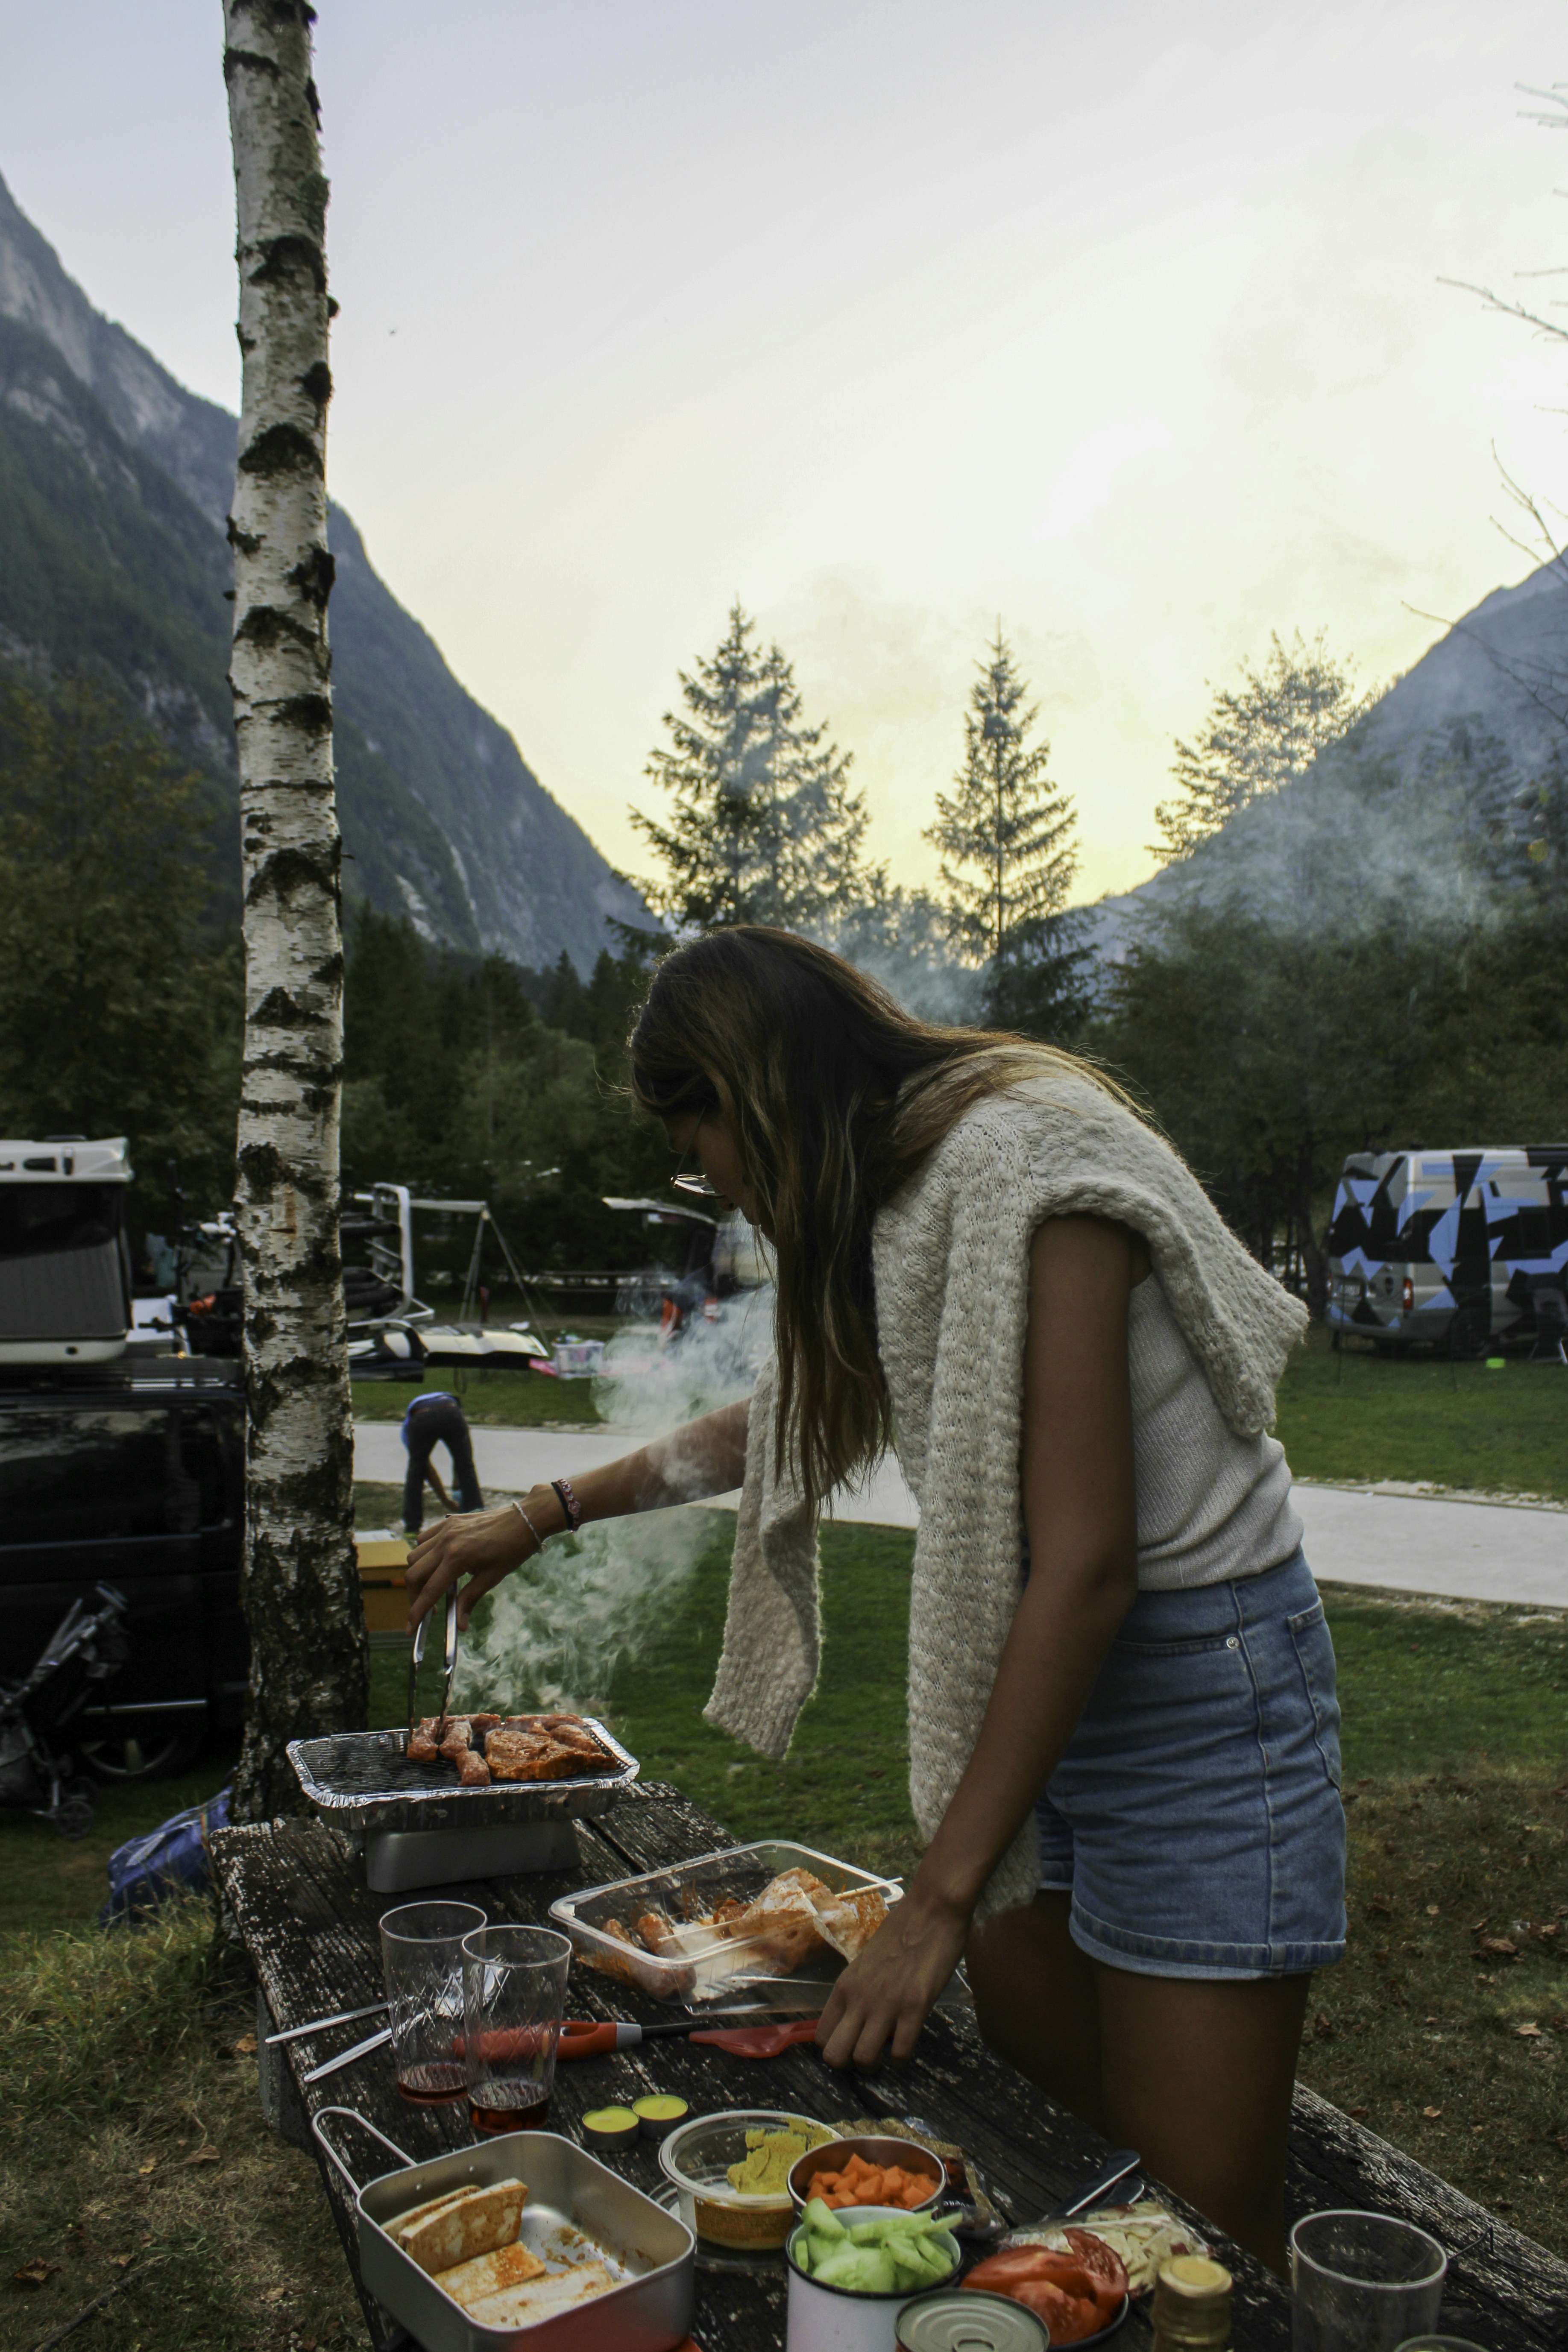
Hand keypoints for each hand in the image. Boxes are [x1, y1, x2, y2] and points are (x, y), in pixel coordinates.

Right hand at [405, 1491, 555, 1630]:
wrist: (524, 1519)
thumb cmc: (512, 1549)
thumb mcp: (492, 1577)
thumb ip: (470, 1599)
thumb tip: (459, 1625)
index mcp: (457, 1557)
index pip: (429, 1590)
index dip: (418, 1611)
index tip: (411, 1628)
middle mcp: (446, 1542)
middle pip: (414, 1574)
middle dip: (414, 1595)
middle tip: (425, 1609)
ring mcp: (445, 1529)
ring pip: (415, 1556)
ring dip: (418, 1574)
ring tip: (432, 1586)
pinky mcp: (448, 1521)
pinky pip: (424, 1539)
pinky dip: (423, 1554)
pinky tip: (436, 1563)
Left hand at [814, 1885, 971, 2068]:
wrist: (931, 1910)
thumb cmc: (901, 1931)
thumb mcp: (867, 1961)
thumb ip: (859, 1988)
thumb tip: (856, 2015)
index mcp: (845, 1986)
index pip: (821, 2036)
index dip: (836, 2048)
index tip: (852, 2044)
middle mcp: (859, 1998)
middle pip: (835, 2056)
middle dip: (850, 2065)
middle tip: (868, 2055)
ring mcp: (886, 2004)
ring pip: (864, 2060)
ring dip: (876, 2066)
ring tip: (887, 2053)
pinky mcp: (914, 2007)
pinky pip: (900, 2053)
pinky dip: (903, 2058)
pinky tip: (907, 2043)